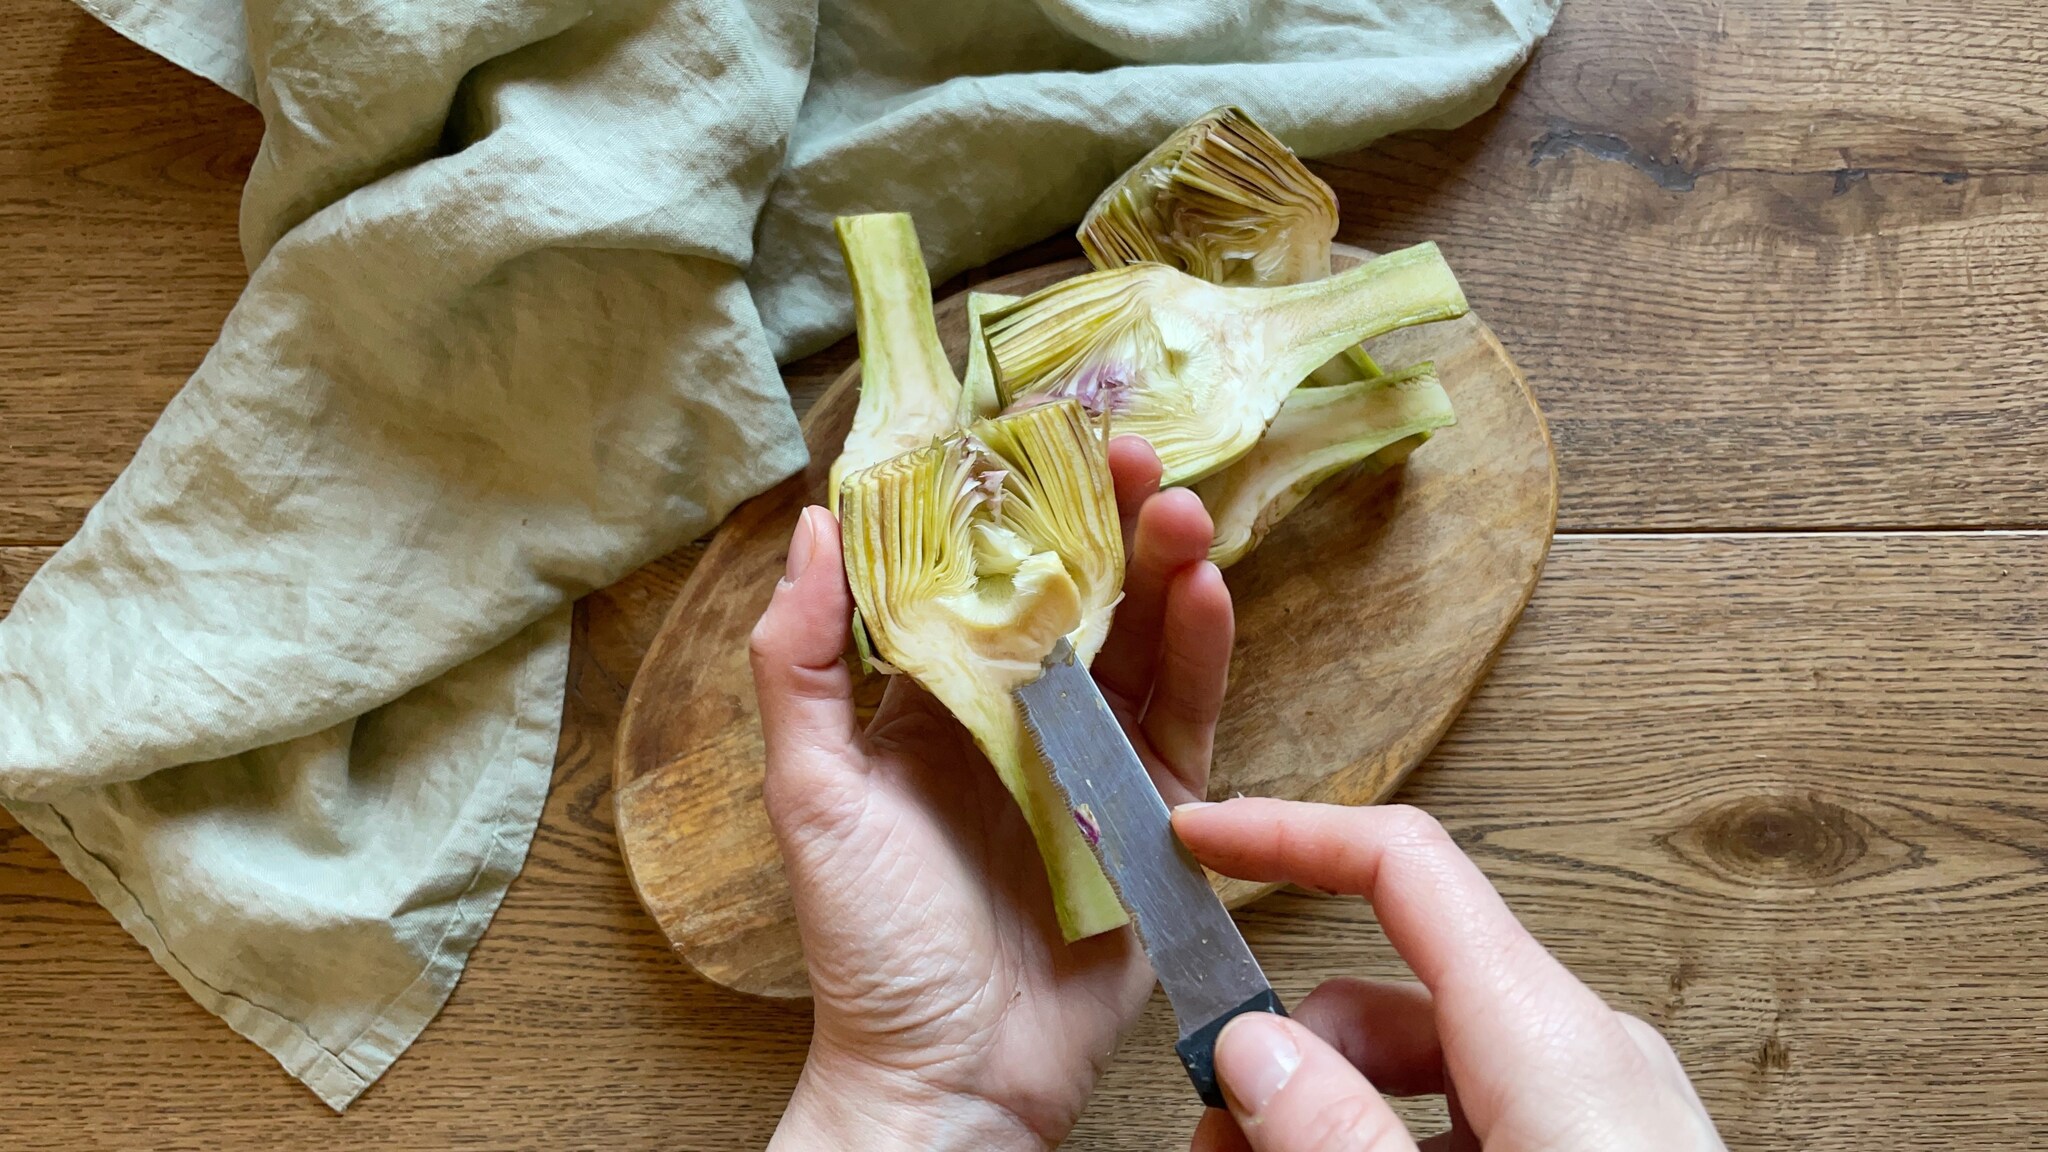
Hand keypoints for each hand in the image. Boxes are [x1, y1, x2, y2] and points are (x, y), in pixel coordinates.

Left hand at [753, 437, 1232, 1150]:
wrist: (950, 1077)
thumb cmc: (867, 945)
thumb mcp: (811, 794)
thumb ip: (801, 664)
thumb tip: (808, 526)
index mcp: (934, 701)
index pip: (979, 577)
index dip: (1010, 505)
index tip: (1031, 434)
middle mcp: (1020, 716)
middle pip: (1077, 594)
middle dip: (1106, 518)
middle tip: (1132, 449)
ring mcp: (1094, 760)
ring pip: (1143, 641)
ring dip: (1164, 568)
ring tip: (1181, 505)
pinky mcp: (1156, 812)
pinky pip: (1189, 718)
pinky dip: (1204, 653)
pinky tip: (1207, 592)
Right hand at [1172, 800, 1726, 1151]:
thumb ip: (1339, 1135)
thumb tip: (1251, 1046)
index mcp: (1553, 1036)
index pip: (1405, 869)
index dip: (1290, 837)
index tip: (1199, 843)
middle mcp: (1583, 1052)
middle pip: (1388, 1000)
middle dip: (1285, 1058)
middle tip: (1212, 1144)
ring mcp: (1599, 1112)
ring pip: (1420, 1076)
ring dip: (1328, 1120)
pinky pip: (1472, 1127)